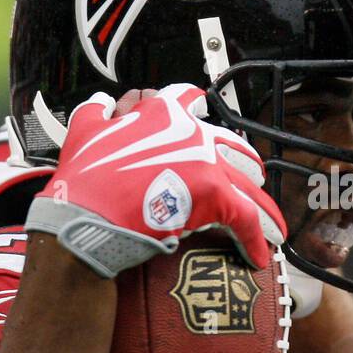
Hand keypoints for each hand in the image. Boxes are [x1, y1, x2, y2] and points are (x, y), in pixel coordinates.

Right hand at [25, 85, 285, 276]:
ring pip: (247, 184)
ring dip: (262, 204)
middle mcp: (191, 132)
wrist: (85, 215)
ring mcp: (206, 162)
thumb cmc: (82, 178)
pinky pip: (246, 218)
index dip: (194, 105)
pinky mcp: (214, 195)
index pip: (187, 97)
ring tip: (271, 223)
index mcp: (161, 114)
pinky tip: (259, 256)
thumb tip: (101, 102)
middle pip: (233, 145)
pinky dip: (255, 239)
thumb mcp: (82, 131)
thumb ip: (96, 112)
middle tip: (251, 175)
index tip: (200, 111)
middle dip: (244, 161)